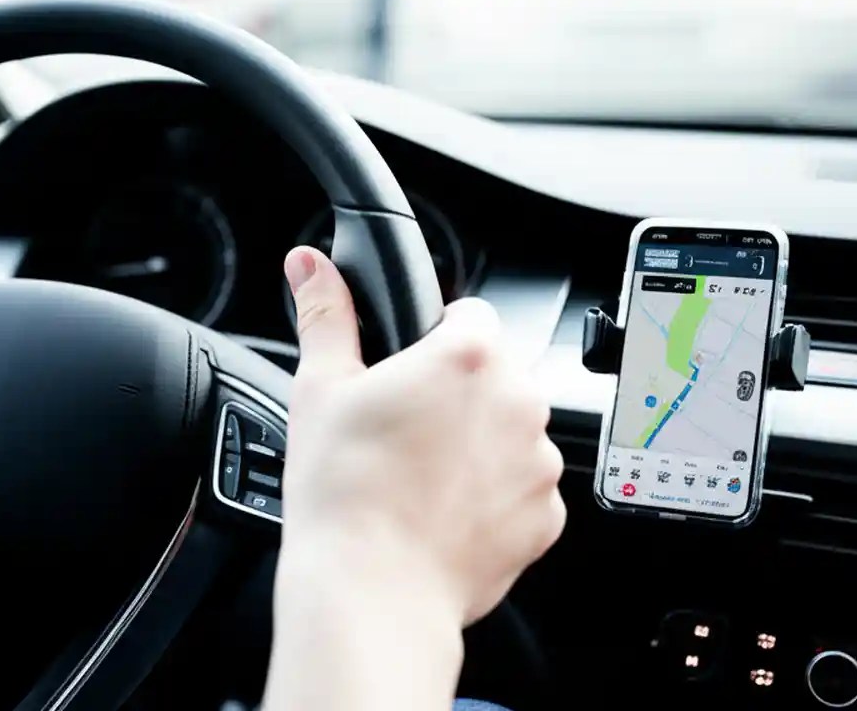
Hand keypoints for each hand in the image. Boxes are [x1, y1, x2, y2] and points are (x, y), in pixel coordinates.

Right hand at [277, 246, 564, 626]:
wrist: (371, 590)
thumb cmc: (344, 492)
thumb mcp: (321, 388)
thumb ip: (325, 315)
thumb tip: (311, 266)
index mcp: (468, 356)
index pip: (470, 314)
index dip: (433, 338)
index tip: (406, 369)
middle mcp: (519, 402)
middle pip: (494, 374)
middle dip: (455, 393)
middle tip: (400, 429)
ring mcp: (538, 463)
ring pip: (509, 431)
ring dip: (476, 442)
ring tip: (416, 475)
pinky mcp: (545, 517)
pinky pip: (520, 489)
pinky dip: (490, 495)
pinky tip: (439, 510)